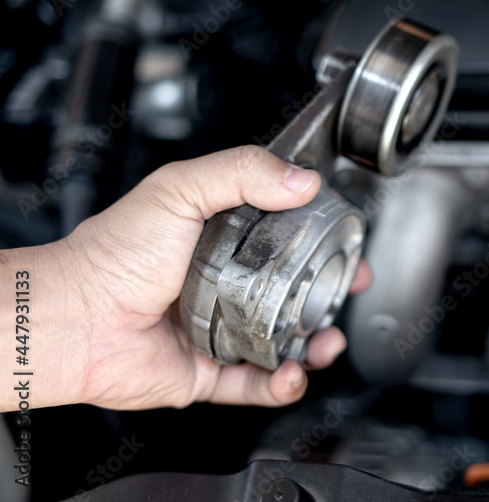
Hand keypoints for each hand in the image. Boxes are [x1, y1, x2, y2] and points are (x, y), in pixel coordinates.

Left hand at [28, 146, 370, 410]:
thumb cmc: (111, 254)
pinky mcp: (206, 372)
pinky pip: (254, 384)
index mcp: (219, 239)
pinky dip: (281, 384)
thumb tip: (302, 180)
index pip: (285, 236)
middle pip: (293, 291)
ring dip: (313, 344)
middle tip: (347, 290)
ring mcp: (217, 328)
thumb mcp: (178, 189)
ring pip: (282, 341)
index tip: (346, 243)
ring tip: (325, 341)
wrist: (72, 318)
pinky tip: (293, 373)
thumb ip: (242, 172)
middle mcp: (222, 283)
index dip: (322, 242)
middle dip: (328, 295)